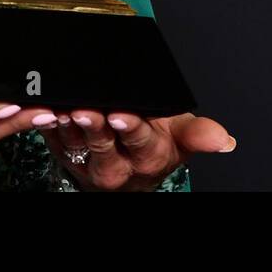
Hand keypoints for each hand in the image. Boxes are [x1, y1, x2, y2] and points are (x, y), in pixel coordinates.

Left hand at [38, 108, 234, 190]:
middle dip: (95, 127)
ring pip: (74, 142)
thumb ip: (198, 134)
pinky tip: (46, 109)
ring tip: (64, 109)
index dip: (130, 128)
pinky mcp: (62, 149)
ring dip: (67, 126)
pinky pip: (51, 137)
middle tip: (86, 110)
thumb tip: (224, 140)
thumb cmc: (155, 141)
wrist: (128, 163)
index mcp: (148, 156)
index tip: (121, 115)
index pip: (140, 141)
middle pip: (103, 145)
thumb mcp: (179, 136)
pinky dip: (46, 123)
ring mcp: (86, 157)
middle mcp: (116, 163)